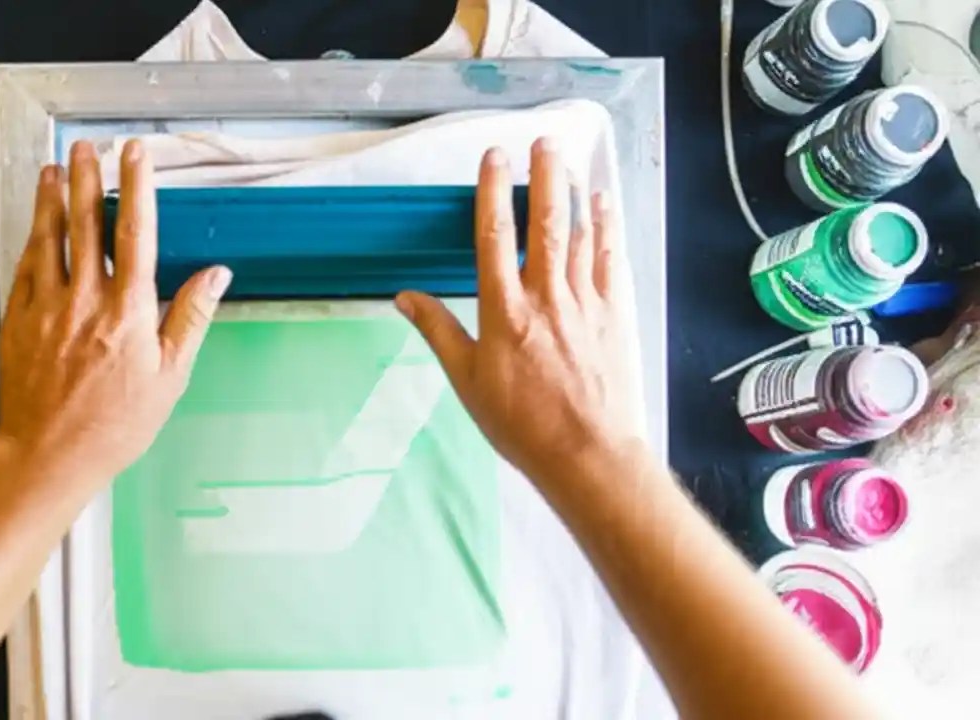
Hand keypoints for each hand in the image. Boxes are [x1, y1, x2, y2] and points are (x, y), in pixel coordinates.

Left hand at [0, 140, 230, 481]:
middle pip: (85, 224)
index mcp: (129, 311)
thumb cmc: (117, 424)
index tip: (135, 155)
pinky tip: (35, 223)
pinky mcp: (17, 321)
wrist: (49, 455)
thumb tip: (218, 275)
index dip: (136, 188)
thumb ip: (191, 318)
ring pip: (49, 239)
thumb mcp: (171, 376)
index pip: (135, 233)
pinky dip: (32, 238)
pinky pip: (25, 268)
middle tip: (86, 147)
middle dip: (86, 179)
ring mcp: (46, 307)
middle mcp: (86, 300)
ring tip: (55, 169)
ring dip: (52, 199)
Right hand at [397, 139, 643, 479]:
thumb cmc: (521, 424)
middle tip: (543, 142)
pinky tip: (603, 206)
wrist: (587, 455)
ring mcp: (585, 303)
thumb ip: (438, 332)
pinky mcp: (615, 316)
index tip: (494, 158)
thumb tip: (405, 297)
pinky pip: (611, 261)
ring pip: (580, 235)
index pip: (494, 237)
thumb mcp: (466, 381)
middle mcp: (545, 297)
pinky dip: (607, 229)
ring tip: (570, 162)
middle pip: (544, 223)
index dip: (492, 191)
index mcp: (503, 311)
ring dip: (574, 194)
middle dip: (543, 178)